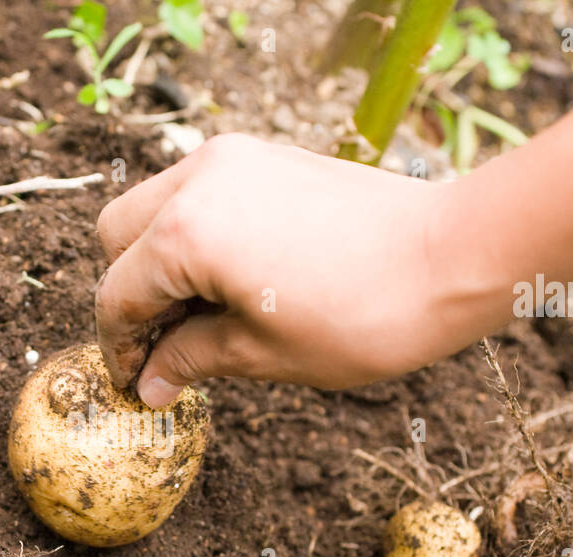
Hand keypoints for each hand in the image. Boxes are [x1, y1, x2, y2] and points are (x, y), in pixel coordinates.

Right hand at [94, 134, 497, 406]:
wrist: (454, 255)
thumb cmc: (366, 314)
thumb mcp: (265, 355)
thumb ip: (191, 362)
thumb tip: (148, 385)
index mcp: (188, 233)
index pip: (118, 294)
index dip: (119, 348)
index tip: (135, 384)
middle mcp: (199, 180)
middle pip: (118, 236)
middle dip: (130, 294)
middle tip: (165, 348)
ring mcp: (233, 159)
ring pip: (153, 206)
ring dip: (158, 260)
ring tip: (202, 316)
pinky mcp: (264, 155)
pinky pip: (198, 192)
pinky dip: (194, 233)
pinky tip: (233, 280)